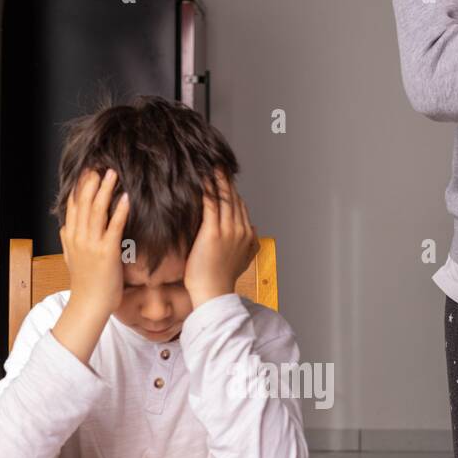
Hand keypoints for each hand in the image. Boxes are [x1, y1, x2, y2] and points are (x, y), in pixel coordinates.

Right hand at [51, 168, 128, 362]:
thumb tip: (65, 228)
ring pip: (96, 210)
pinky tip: (126, 198)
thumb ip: (68, 241)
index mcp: (72, 238)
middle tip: (100, 165)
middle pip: (84, 203)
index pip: (73, 206)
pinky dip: (119, 211)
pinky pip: (113, 227)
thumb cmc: (86, 285)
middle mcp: (79, 238)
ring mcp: (92, 244)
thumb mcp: (71, 259)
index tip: (86, 172)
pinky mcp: (107, 252)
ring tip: (112, 174)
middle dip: (91, 182)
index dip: (79, 187)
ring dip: (105, 190)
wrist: (89, 305)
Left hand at [184, 173, 258, 308]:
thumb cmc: (221, 279)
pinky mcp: (212, 232)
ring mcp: (227, 230)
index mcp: (246, 235)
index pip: (240, 207)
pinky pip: (211, 204)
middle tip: (218, 164)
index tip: (226, 179)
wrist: (213, 292)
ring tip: (211, 166)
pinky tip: (203, 179)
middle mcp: (239, 230)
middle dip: (226, 180)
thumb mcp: (243, 261)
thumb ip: (250, 245)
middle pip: (233, 199)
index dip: (233, 191)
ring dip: (217, 180)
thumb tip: (254, 231)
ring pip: (224, 198)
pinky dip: (207, 190)